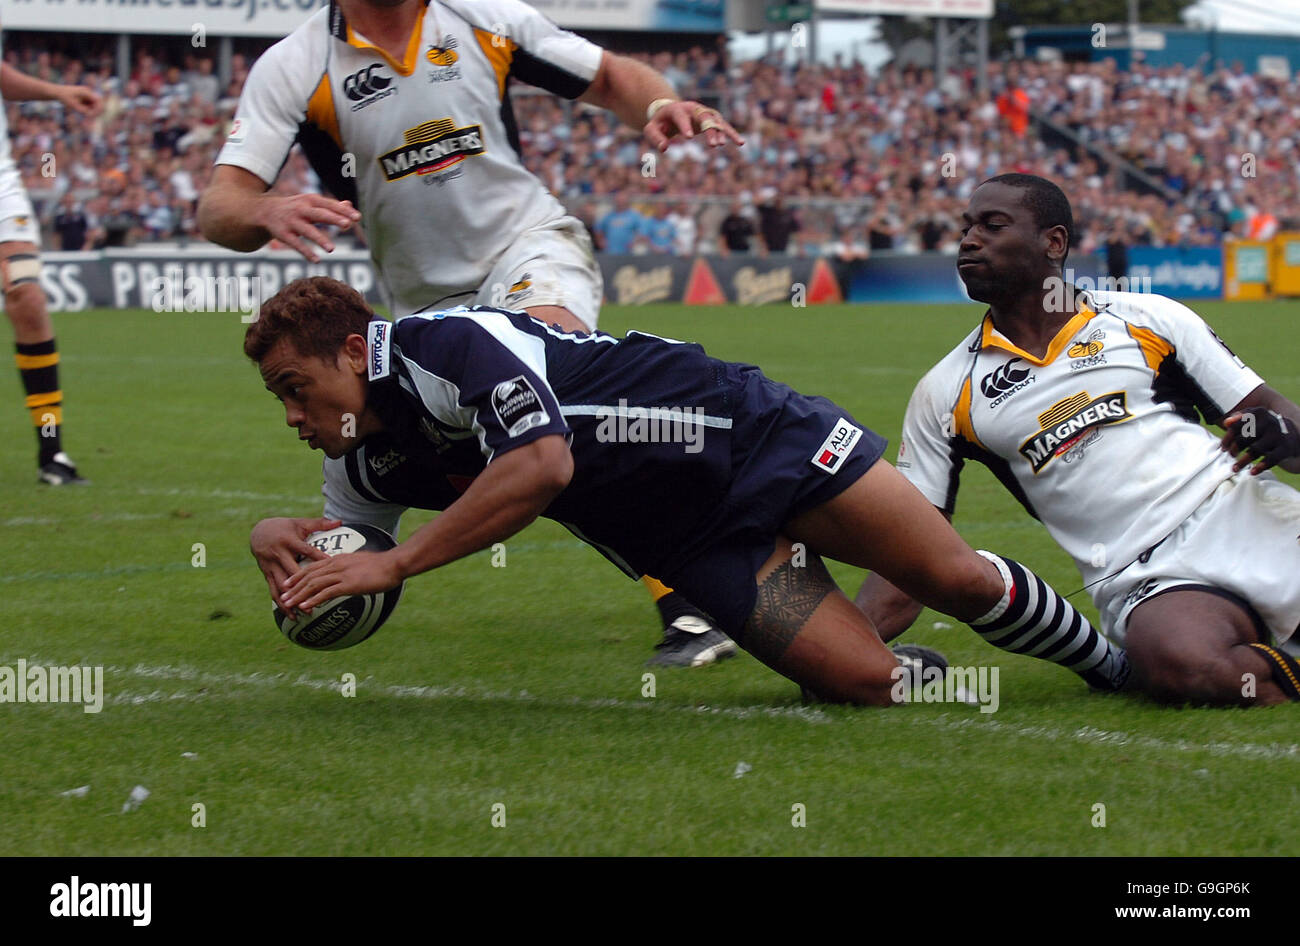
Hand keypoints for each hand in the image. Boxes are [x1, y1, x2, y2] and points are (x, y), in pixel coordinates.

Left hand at [59, 85, 101, 116]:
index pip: (98, 101)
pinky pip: (91, 106)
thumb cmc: (64, 97)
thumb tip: (91, 115)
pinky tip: (83, 113)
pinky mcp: (85, 98)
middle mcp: (88, 92)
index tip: (92, 116)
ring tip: (85, 116)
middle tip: (90, 117)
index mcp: (86, 92)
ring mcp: (87, 95)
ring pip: (95, 106)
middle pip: (98, 103)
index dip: (98, 109)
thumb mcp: (73, 105)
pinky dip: (89, 110)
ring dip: (92, 111)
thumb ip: (83, 110)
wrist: (57, 92)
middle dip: (96, 111)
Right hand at [250, 516, 340, 610]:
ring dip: (292, 600)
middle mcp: (278, 555)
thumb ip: (320, 523)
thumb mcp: (300, 523)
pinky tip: (292, 614)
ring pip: (281, 586)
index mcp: (289, 541)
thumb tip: (339, 521)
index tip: (331, 565)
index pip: (305, 550)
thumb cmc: (284, 527)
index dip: (318, 557)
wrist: (258, 532)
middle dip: (303, 586)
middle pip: (292, 572)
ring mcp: (271, 566)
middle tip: (317, 597)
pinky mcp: (266, 574)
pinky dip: (282, 603)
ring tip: (305, 612)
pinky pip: (273, 591)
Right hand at [253, 194, 360, 262]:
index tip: (358, 218)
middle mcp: (301, 209)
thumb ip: (330, 206)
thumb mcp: (310, 203)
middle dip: (333, 219)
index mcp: (311, 200)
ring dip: (319, 239)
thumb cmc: (295, 208)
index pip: (330, 205)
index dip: (343, 211)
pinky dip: (306, 252)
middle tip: (347, 225)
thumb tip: (349, 206)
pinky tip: (316, 260)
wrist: (264, 211)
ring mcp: (291, 222)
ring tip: (331, 249)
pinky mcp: (283, 234)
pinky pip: (296, 244)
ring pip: (307, 231)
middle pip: (320, 214)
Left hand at [280, 550, 403, 614]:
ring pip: (314, 584)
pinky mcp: (348, 584)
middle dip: (294, 587)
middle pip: (309, 575)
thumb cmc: (383, 565)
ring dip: (299, 595)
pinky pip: (326, 593)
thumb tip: (348, 576)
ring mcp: (341, 574)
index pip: (313, 566)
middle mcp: (336, 565)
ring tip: (289, 603)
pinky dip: (313, 599)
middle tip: (282, 596)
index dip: (298, 575)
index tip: (288, 583)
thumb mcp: (362, 564)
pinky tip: (306, 606)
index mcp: (339, 559)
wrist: (394, 564)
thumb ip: (351, 568)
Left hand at [644, 100, 743, 152]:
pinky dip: (731, 133)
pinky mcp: (710, 119)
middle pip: (703, 117)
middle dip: (709, 130)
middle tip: (714, 146)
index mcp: (677, 109)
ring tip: (725, 145)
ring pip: (716, 120)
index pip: (681, 117)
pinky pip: (722, 125)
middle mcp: (692, 108)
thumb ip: (655, 137)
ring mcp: (703, 112)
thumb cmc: (660, 123)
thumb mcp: (651, 129)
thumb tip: (664, 148)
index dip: (685, 126)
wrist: (670, 112)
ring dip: (722, 132)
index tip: (689, 138)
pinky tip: (741, 142)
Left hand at [1220, 408, 1299, 473]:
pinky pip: (1272, 458)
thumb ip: (1236, 421)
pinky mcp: (1285, 448)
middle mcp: (1269, 422)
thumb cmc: (1262, 428)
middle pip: (1245, 437)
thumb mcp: (1251, 421)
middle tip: (1230, 455)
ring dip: (1243, 461)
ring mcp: (1277, 435)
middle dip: (1234, 448)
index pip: (1237, 425)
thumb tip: (1226, 423)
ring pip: (1256, 449)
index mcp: (1258, 413)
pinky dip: (1261, 466)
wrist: (1289, 434)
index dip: (1227, 438)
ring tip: (1234, 468)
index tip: (1223, 447)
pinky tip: (1252, 472)